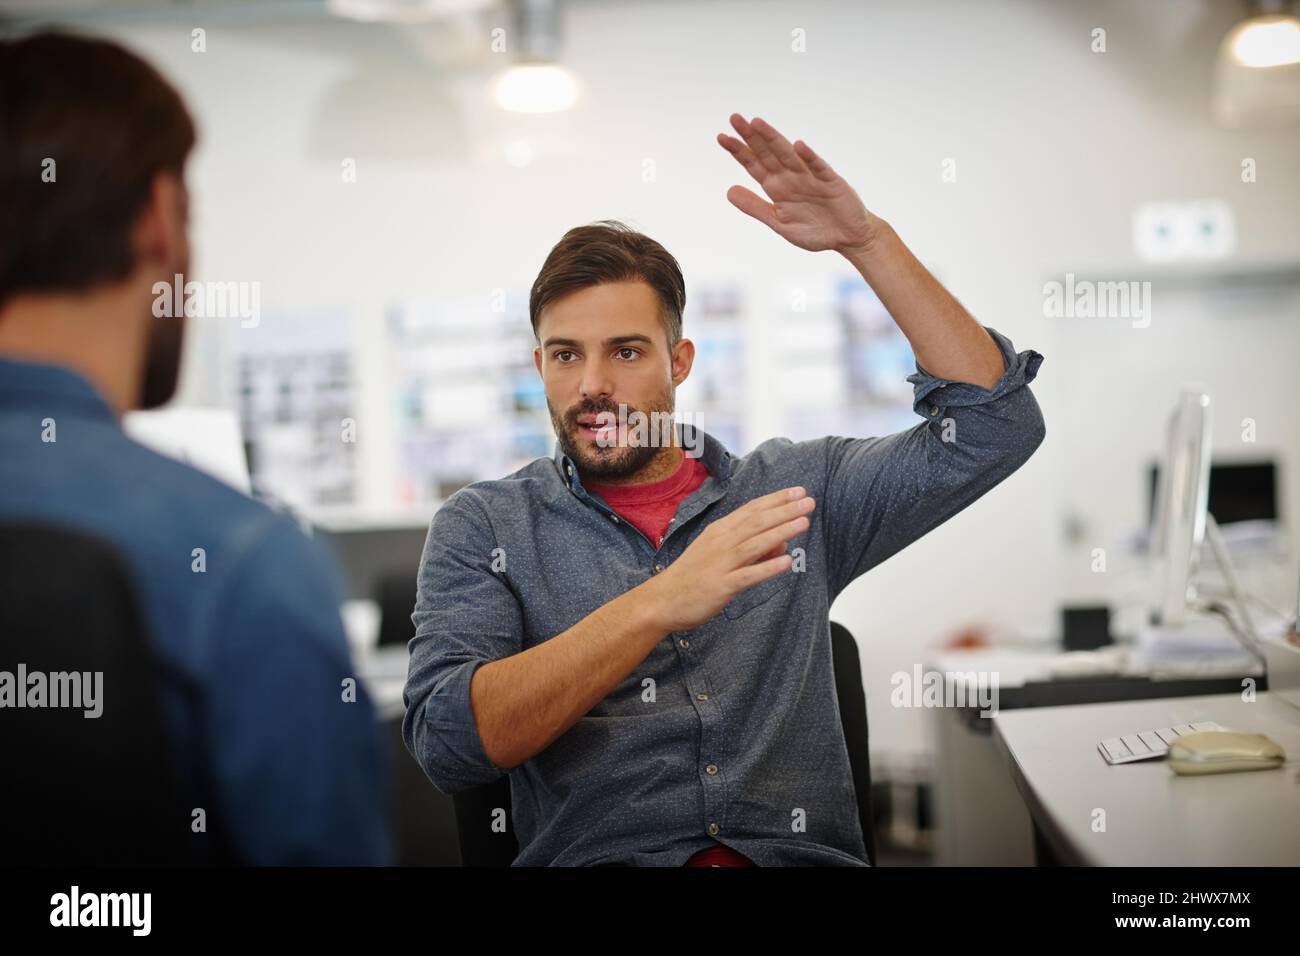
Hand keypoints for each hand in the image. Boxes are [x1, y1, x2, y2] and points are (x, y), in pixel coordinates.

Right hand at [642, 486, 815, 631]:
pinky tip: (787, 562)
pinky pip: (748, 576)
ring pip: (755, 543)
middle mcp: (721, 542)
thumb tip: (783, 543)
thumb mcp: (718, 554)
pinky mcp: (721, 586)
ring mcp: (720, 563)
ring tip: (804, 523)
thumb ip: (751, 547)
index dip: (776, 499)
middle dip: (784, 510)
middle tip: (809, 501)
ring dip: (781, 531)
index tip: (798, 491)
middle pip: (757, 522)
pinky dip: (768, 568)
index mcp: (719, 531)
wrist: (662, 600)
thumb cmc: (692, 576)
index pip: (752, 509)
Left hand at [717, 113, 877, 255]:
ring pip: (788, 155)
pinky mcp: (831, 183)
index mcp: (777, 187)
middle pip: (767, 154)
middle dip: (751, 137)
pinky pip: (819, 168)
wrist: (847, 239)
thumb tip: (728, 191)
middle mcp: (791, 178)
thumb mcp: (779, 222)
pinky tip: (798, 146)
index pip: (754, 165)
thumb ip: (756, 207)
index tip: (721, 137)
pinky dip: (809, 158)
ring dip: (773, 139)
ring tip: (757, 123)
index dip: (738, 151)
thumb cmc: (814, 230)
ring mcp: (811, 178)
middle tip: (734, 118)